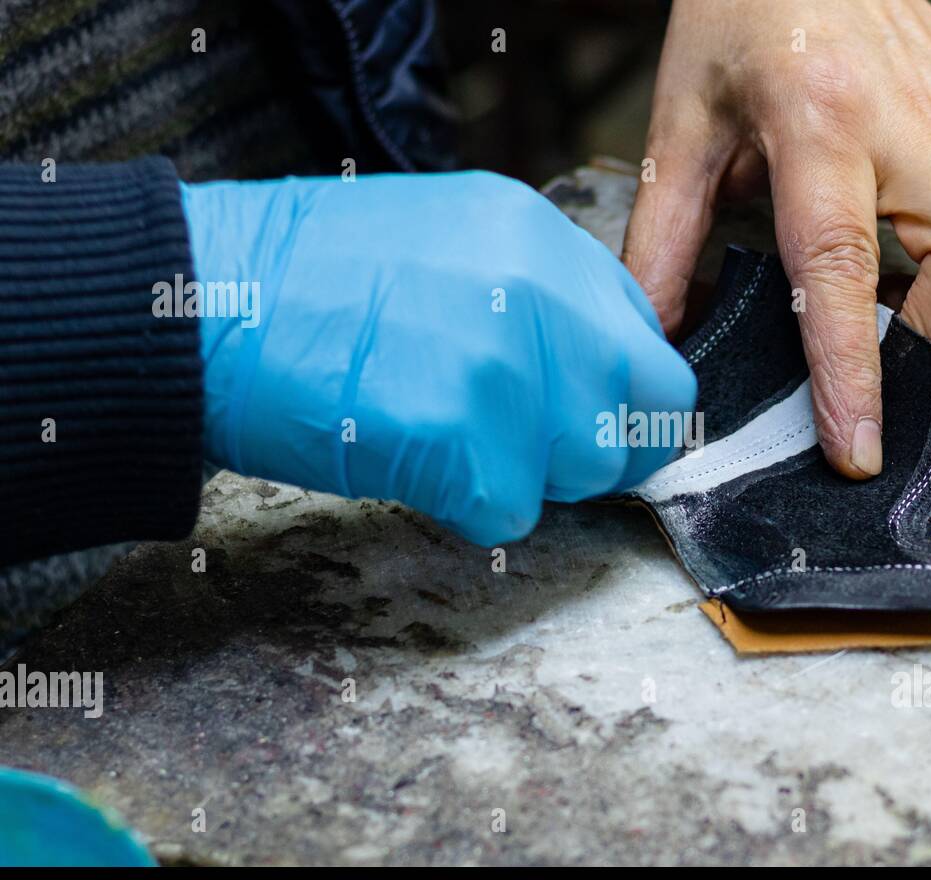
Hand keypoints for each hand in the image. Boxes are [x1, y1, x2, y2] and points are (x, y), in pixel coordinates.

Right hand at [182, 171, 695, 545]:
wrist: (203, 304)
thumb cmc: (306, 280)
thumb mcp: (448, 238)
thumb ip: (537, 295)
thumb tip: (591, 365)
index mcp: (541, 239)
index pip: (647, 342)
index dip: (618, 392)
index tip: (583, 413)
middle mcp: (542, 296)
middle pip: (648, 410)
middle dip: (599, 442)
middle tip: (524, 444)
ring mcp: (507, 369)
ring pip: (586, 468)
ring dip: (529, 474)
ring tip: (447, 439)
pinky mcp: (465, 443)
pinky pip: (511, 511)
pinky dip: (467, 506)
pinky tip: (410, 461)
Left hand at [623, 0, 930, 477]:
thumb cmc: (740, 22)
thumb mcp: (680, 130)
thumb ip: (665, 240)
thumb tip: (660, 338)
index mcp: (817, 121)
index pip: (841, 268)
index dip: (852, 370)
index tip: (857, 449)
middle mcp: (912, 118)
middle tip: (880, 362)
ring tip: (911, 309)